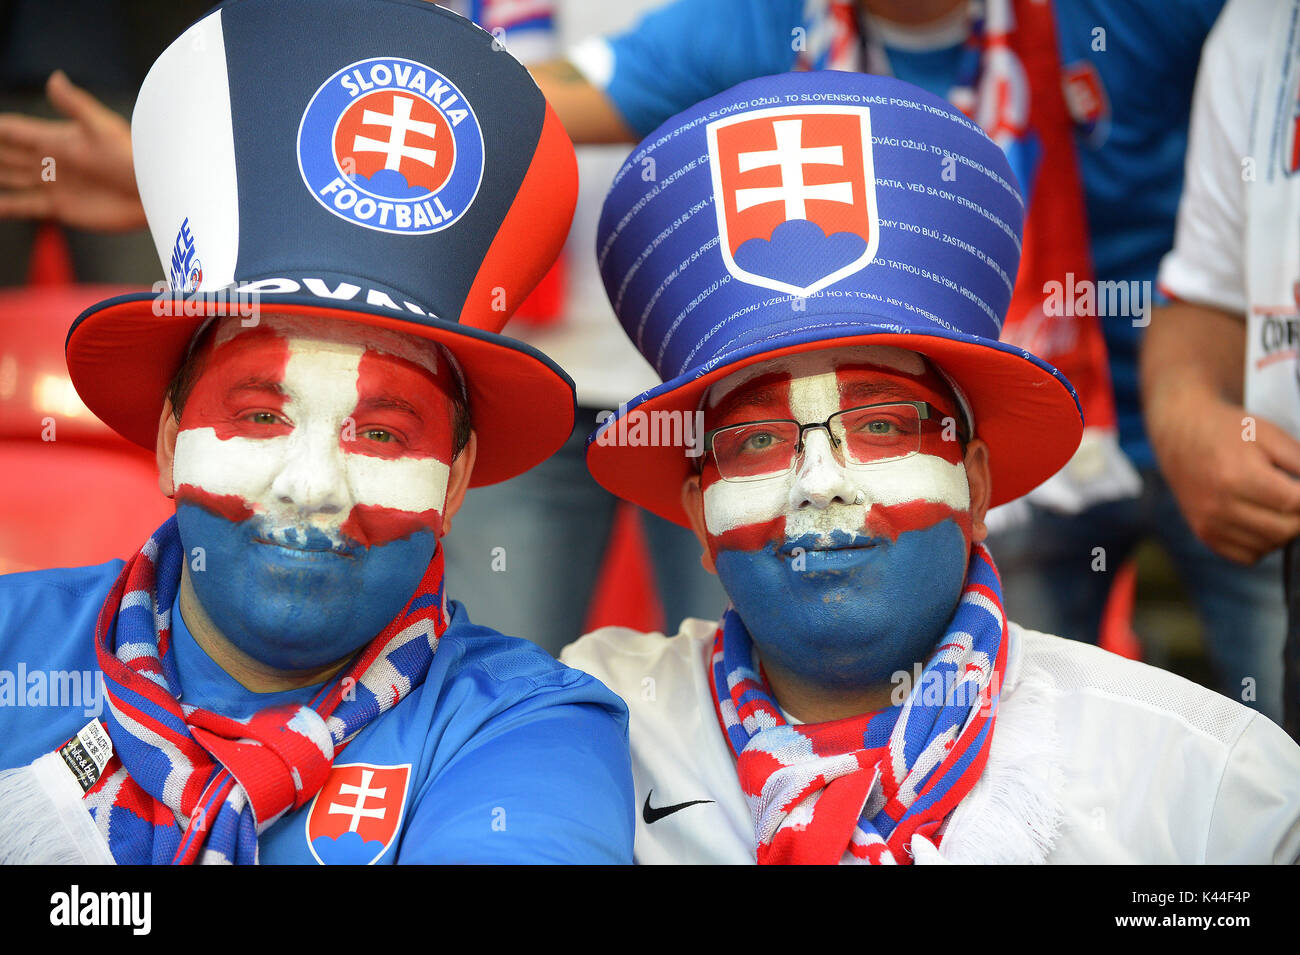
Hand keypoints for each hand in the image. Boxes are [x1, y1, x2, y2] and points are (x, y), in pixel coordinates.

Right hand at [0, 70, 145, 230]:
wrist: (153, 193)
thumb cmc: (134, 157)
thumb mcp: (103, 129)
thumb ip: (76, 106)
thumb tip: (54, 77)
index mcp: (53, 138)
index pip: (11, 129)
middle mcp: (48, 161)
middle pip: (4, 153)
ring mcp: (52, 185)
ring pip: (8, 178)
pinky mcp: (60, 208)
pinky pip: (23, 206)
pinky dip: (4, 206)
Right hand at [1151, 389, 1299, 564]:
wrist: (1179, 434)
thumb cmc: (1227, 431)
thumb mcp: (1269, 434)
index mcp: (1238, 476)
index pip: (1295, 503)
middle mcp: (1220, 505)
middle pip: (1285, 530)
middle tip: (1297, 499)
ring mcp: (1209, 523)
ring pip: (1269, 546)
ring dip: (1283, 531)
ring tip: (1278, 507)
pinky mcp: (1204, 534)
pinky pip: (1247, 556)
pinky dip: (1262, 544)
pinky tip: (1260, 521)